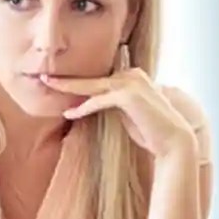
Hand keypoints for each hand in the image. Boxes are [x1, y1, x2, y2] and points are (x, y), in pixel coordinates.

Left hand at [42, 70, 196, 158]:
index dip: (79, 81)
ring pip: (93, 85)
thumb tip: (93, 103)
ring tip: (49, 85)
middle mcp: (133, 75)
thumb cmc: (152, 132)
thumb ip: (114, 103)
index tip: (59, 82)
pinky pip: (99, 100)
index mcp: (133, 76)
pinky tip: (70, 113)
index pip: (100, 78)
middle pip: (93, 78)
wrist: (173, 143)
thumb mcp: (128, 114)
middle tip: (45, 77)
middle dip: (68, 79)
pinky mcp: (129, 96)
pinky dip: (84, 107)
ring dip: (69, 87)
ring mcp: (132, 83)